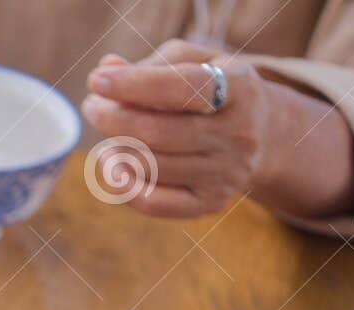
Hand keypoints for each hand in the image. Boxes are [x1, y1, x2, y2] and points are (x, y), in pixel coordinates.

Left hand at [82, 40, 353, 221]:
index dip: (134, 84)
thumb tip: (107, 69)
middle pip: (157, 133)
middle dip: (113, 119)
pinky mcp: (209, 202)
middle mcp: (239, 133)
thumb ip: (154, 64)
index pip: (182, 87)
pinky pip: (154, 203)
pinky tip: (112, 165)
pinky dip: (123, 186)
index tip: (97, 81)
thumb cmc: (213, 90)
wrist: (260, 135)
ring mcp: (226, 173)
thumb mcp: (196, 62)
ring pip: (150, 166)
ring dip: (114, 149)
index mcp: (241, 87)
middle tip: (93, 107)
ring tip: (107, 134)